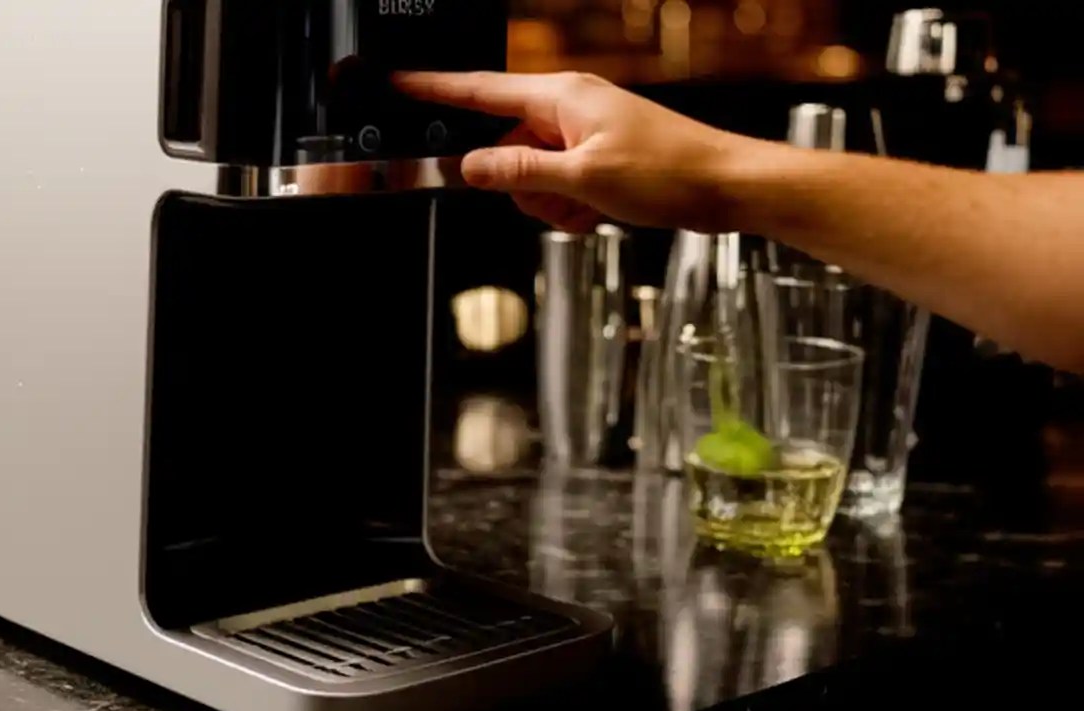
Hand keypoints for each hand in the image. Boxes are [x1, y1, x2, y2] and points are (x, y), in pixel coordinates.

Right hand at [395, 71, 754, 231]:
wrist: (726, 186)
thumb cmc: (672, 170)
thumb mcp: (584, 177)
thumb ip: (520, 171)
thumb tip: (471, 167)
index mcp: (562, 97)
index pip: (480, 90)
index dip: (434, 91)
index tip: (397, 86)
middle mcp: (569, 110)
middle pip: (504, 148)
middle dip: (521, 184)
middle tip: (558, 198)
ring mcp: (582, 135)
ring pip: (529, 174)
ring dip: (549, 201)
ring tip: (587, 206)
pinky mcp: (596, 159)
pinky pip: (556, 187)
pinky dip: (569, 207)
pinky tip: (598, 211)